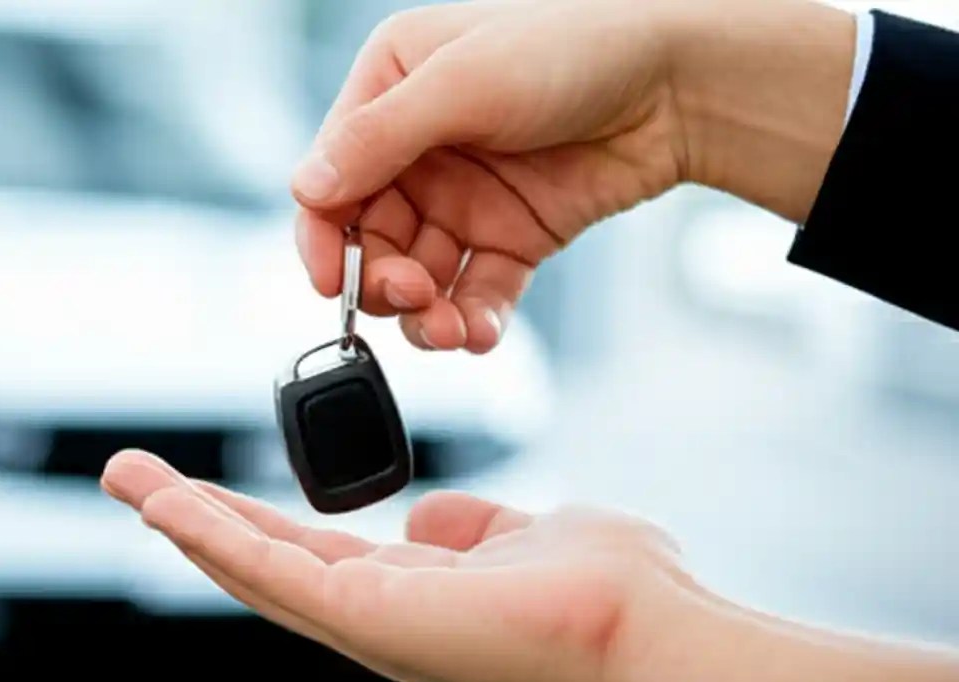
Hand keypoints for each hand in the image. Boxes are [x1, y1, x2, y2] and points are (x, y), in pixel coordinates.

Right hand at [101, 450, 705, 681]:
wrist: (652, 625)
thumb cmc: (609, 589)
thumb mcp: (518, 534)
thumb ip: (466, 527)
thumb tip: (425, 521)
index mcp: (409, 592)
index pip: (307, 551)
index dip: (245, 517)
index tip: (196, 486)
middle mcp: (377, 616)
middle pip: (261, 562)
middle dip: (191, 519)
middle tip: (129, 476)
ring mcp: (369, 626)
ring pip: (252, 570)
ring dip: (185, 522)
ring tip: (129, 479)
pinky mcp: (370, 621)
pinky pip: (277, 572)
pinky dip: (217, 536)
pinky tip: (174, 503)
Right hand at [291, 0, 853, 353]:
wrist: (677, 80)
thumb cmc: (573, 47)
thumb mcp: (463, 82)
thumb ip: (380, 137)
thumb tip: (307, 187)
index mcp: (390, 92)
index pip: (330, 179)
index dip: (322, 237)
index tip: (329, 282)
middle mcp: (418, 149)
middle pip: (368, 240)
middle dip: (381, 281)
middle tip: (411, 296)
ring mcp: (463, 198)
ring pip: (418, 277)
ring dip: (423, 314)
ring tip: (447, 329)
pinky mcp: (510, 237)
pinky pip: (475, 292)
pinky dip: (471, 320)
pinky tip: (479, 331)